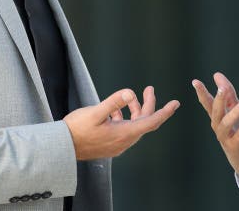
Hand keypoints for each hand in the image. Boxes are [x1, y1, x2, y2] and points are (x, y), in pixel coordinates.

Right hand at [63, 86, 179, 160]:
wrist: (62, 149)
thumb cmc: (77, 129)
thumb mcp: (94, 112)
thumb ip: (113, 102)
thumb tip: (130, 92)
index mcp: (124, 133)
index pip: (151, 121)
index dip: (164, 111)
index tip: (176, 103)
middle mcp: (124, 141)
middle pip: (144, 121)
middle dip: (148, 104)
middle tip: (149, 88)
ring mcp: (117, 145)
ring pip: (134, 125)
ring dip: (135, 110)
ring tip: (131, 97)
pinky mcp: (110, 145)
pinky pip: (124, 130)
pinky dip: (124, 117)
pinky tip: (115, 109)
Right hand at [192, 72, 238, 178]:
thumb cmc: (237, 130)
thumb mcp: (234, 108)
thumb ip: (228, 92)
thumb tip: (217, 74)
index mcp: (216, 116)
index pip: (207, 102)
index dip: (201, 92)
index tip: (195, 81)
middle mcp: (217, 125)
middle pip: (215, 111)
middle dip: (218, 100)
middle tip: (222, 88)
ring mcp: (224, 136)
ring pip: (226, 122)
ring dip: (235, 111)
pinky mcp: (234, 144)